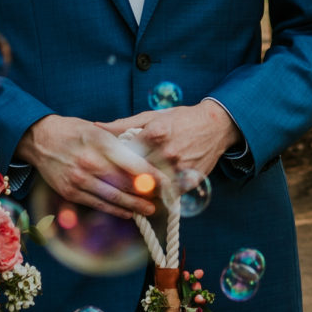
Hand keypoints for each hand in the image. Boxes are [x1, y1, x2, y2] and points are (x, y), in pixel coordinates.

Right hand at [17, 115, 157, 218]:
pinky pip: (98, 204)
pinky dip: (115, 210)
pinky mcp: (71, 192)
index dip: (153, 176)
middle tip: (163, 199)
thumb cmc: (73, 132)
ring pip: (114, 197)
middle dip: (147, 194)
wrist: (40, 140)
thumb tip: (146, 156)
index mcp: (100, 143)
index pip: (133, 163)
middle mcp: (90, 162)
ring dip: (134, 206)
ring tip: (150, 209)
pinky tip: (128, 212)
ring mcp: (79, 179)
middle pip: (126, 183)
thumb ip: (120, 143)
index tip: (167, 182)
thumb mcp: (98, 130)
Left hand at [100, 99, 240, 187]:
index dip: (113, 162)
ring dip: (138, 191)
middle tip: (113, 183)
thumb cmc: (180, 119)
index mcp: (155, 133)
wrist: (215, 126)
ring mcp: (179, 169)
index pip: (124, 155)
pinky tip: (150, 193)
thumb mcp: (152, 116)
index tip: (107, 166)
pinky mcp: (190, 181)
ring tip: (130, 190)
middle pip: (135, 174)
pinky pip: (167, 195)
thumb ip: (123, 124)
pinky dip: (157, 196)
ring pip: (150, 188)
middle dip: (122, 179)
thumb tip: (97, 126)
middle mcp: (167, 152)